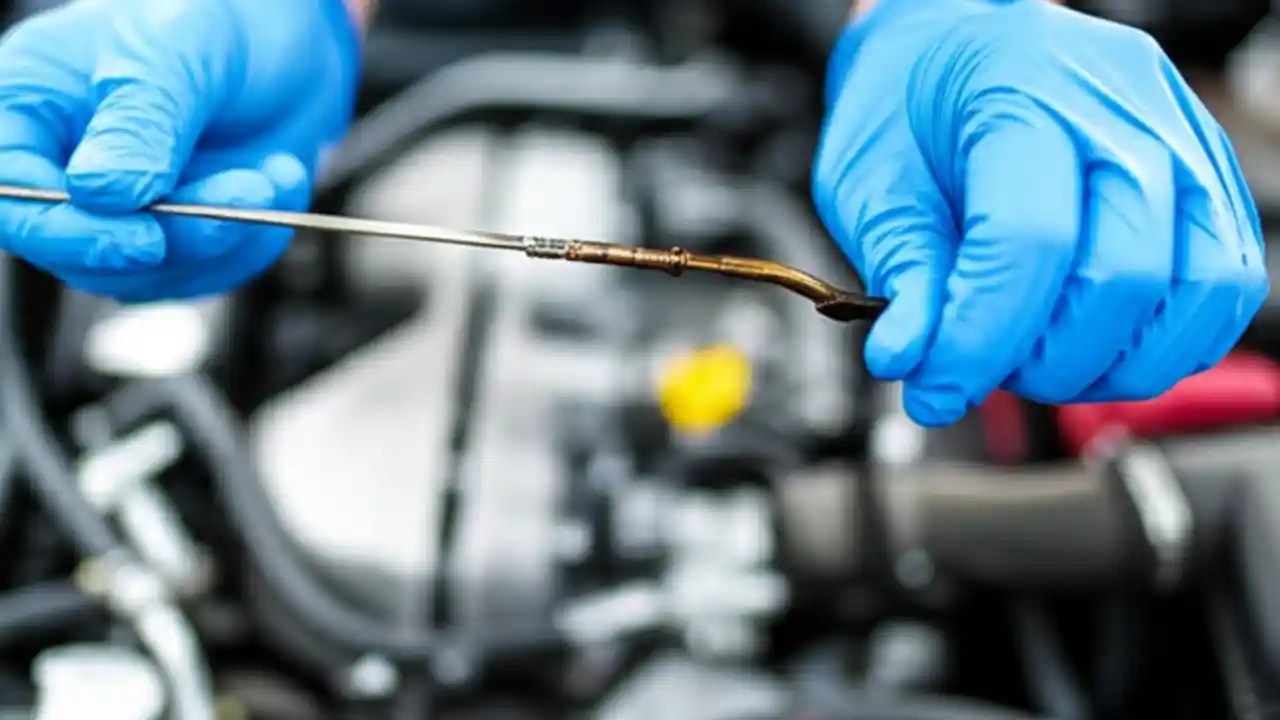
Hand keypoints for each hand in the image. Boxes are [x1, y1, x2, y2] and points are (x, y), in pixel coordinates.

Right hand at [0, 0, 359, 300]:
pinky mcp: (182, 235)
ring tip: (269, 176)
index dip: (74, 234)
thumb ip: (139, 122)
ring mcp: (125, 209)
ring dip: (223, 238)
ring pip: (153, 274)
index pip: (16, 200)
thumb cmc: (218, 20)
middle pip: (84, 255)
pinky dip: (253, 239)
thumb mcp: (176, 54)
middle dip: (176, 237)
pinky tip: (279, 179)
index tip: (147, 239)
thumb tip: (101, 193)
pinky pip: (208, 272)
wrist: (294, 38)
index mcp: (28, 108)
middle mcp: (65, 167)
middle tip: (244, 193)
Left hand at [814, 0, 1269, 426]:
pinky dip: (1166, 344)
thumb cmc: (909, 108)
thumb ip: (901, 272)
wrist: (952, 47)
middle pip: (1121, 276)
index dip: (979, 341)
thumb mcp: (869, 183)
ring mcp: (1181, 138)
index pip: (1030, 242)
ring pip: (1196, 292)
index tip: (931, 391)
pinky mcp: (1210, 176)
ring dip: (1110, 365)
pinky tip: (1095, 347)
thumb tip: (913, 360)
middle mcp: (1122, 107)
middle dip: (1042, 362)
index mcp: (1022, 91)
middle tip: (981, 369)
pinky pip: (1227, 285)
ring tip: (1038, 361)